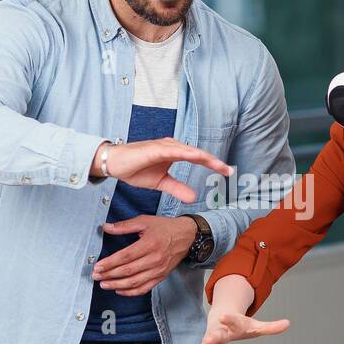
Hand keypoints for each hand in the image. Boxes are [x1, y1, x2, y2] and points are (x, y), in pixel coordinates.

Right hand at [91, 138, 231, 202]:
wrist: (114, 164)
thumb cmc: (136, 169)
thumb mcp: (161, 183)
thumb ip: (177, 188)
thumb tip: (194, 197)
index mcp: (174, 153)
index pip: (198, 159)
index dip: (213, 165)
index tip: (227, 172)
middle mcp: (172, 147)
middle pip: (197, 153)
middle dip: (214, 162)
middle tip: (229, 171)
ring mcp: (164, 146)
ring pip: (189, 150)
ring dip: (204, 157)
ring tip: (218, 165)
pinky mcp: (155, 149)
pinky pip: (173, 150)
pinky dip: (186, 153)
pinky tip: (197, 157)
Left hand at [92, 216, 195, 296]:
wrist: (187, 236)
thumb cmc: (164, 227)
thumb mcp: (144, 221)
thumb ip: (124, 226)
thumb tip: (105, 227)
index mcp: (149, 244)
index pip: (126, 256)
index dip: (110, 263)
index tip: (98, 266)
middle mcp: (154, 259)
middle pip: (128, 271)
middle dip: (109, 275)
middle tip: (96, 276)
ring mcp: (158, 270)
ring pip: (135, 282)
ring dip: (117, 285)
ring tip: (104, 285)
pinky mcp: (161, 276)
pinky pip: (144, 288)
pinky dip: (131, 292)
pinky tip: (119, 290)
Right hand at [195, 309, 289, 343]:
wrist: (221, 317)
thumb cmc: (241, 325)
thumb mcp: (256, 326)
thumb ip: (271, 327)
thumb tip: (288, 323)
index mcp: (236, 324)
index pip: (234, 321)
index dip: (229, 319)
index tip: (223, 317)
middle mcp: (225, 329)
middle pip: (221, 331)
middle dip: (216, 334)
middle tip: (211, 336)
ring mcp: (216, 335)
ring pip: (211, 339)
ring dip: (207, 343)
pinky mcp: (210, 341)